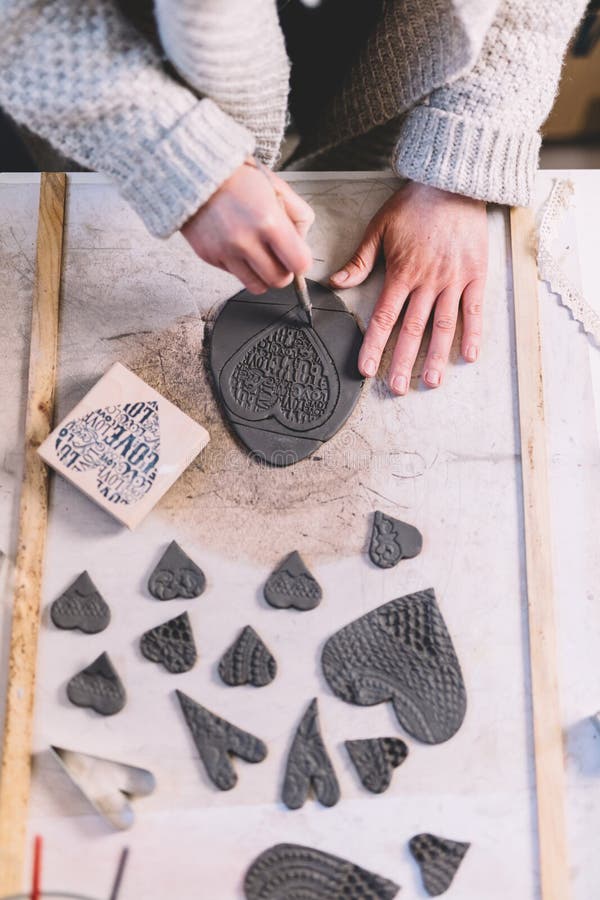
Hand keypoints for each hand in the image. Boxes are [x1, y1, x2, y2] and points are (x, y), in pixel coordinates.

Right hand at [181, 159, 313, 293]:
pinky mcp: (209, 256)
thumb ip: (298, 216)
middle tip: (278, 256)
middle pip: (278, 281)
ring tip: (259, 255)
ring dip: (262, 274)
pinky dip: (240, 266)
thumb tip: (302, 243)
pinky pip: (234, 275)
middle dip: (283, 271)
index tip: (296, 256)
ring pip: (257, 286)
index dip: (300, 262)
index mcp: (268, 221)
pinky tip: (238, 246)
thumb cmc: (238, 178)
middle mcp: (246, 240)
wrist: (195, 171)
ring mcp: (225, 251)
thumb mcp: (277, 187)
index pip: (299, 264)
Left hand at [330, 182, 487, 392]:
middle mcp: (427, 281)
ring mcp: (453, 279)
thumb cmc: (414, 204)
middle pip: (412, 329)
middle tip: (395, 388)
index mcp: (401, 273)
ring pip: (443, 325)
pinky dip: (473, 333)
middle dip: (402, 361)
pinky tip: (469, 356)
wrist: (452, 182)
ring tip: (431, 381)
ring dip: (436, 356)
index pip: (383, 317)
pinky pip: (474, 308)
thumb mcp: (380, 227)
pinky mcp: (476, 274)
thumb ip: (360, 260)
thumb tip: (335, 282)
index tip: (367, 369)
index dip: (374, 345)